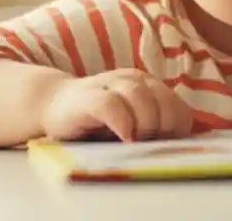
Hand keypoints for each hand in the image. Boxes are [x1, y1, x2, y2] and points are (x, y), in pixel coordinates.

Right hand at [38, 68, 192, 141]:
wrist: (53, 104)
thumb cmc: (96, 122)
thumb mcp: (130, 123)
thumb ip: (152, 129)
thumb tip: (175, 152)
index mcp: (149, 86)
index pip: (179, 108)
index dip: (177, 130)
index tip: (163, 147)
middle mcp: (133, 80)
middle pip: (164, 101)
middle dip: (163, 128)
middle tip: (148, 145)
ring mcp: (109, 84)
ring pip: (140, 96)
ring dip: (144, 123)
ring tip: (135, 142)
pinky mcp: (88, 97)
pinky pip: (111, 104)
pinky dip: (122, 122)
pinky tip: (123, 138)